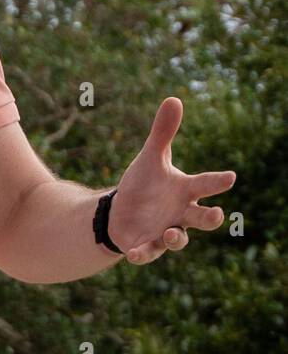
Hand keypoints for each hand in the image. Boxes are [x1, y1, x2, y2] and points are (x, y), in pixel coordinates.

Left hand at [109, 97, 235, 264]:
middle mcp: (181, 214)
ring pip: (178, 239)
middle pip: (201, 219)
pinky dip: (142, 254)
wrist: (123, 210)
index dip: (217, 181)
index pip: (205, 184)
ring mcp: (165, 232)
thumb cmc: (145, 184)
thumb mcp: (151, 157)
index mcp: (185, 191)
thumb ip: (163, 133)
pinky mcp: (147, 245)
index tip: (230, 176)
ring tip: (171, 233)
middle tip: (216, 214)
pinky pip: (147, 253)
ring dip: (176, 238)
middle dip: (209, 218)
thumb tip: (174, 99)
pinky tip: (132, 254)